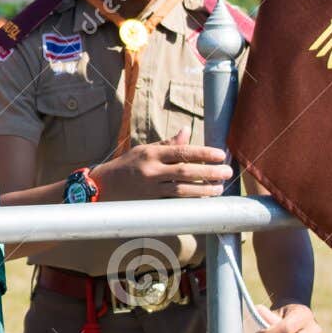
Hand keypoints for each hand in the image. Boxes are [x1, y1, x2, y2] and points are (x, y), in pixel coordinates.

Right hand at [89, 129, 233, 199]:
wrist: (104, 185)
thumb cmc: (127, 164)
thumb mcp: (145, 149)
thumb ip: (168, 143)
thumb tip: (187, 131)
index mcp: (151, 153)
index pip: (182, 151)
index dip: (203, 153)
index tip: (221, 154)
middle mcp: (151, 170)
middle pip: (185, 171)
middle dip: (209, 172)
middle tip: (227, 172)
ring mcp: (151, 187)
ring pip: (182, 189)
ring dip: (204, 190)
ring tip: (219, 188)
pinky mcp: (151, 201)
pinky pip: (174, 201)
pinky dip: (191, 200)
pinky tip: (204, 199)